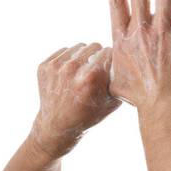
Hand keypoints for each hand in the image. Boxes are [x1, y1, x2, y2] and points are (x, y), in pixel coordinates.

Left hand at [30, 43, 118, 157]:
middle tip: (97, 69)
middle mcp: (72, 69)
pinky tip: (70, 74)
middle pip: (94, 46)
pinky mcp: (44, 66)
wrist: (58, 125)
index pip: (109, 52)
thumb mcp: (112, 101)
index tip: (112, 66)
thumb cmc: (89, 114)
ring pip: (79, 46)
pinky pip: (63, 51)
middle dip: (98, 56)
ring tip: (83, 72)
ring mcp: (56, 66)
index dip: (113, 59)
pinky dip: (69, 59)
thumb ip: (119, 80)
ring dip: (83, 56)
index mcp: (92, 77)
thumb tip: (126, 61)